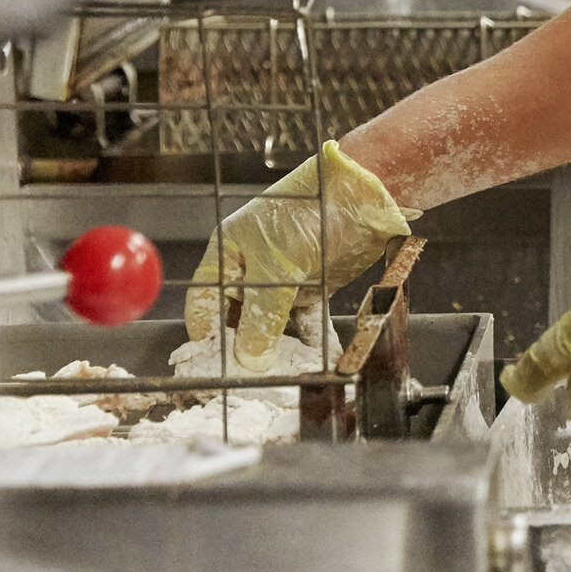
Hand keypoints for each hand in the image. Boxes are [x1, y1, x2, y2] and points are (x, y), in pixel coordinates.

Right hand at [185, 141, 417, 363]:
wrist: (365, 193)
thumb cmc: (308, 215)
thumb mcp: (277, 267)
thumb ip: (262, 315)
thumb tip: (249, 360)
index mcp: (228, 255)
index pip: (205, 303)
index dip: (207, 335)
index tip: (216, 367)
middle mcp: (251, 270)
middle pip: (238, 318)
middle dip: (243, 348)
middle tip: (250, 378)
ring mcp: (283, 280)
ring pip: (272, 324)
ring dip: (278, 348)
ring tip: (282, 375)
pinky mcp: (313, 287)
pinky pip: (305, 320)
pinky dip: (309, 339)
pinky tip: (314, 359)